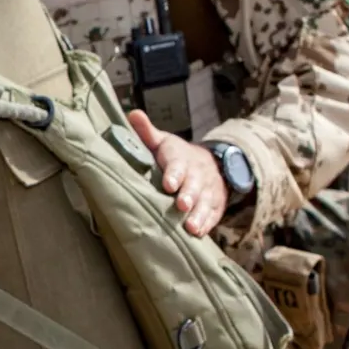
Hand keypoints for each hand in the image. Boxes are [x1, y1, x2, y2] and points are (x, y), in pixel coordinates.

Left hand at [128, 110, 229, 235]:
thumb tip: (132, 114)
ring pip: (206, 201)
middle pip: (195, 184)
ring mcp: (208, 189)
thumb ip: (147, 133)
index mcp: (180, 157)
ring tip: (190, 227)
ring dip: (199, 214)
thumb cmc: (174, 155)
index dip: (174, 174)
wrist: (209, 162)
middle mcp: (197, 173)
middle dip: (189, 195)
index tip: (168, 184)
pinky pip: (213, 214)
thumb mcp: (162, 141)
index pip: (178, 164)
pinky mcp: (215, 204)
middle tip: (181, 205)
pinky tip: (198, 233)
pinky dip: (207, 224)